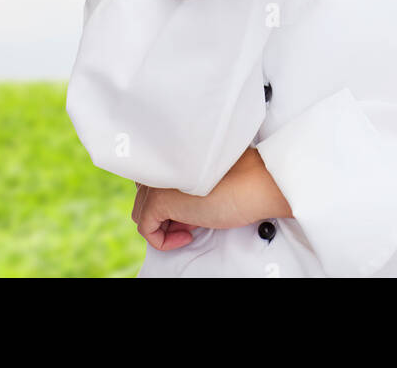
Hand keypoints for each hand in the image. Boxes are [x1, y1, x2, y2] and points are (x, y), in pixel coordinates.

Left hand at [131, 149, 287, 250]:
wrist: (255, 185)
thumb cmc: (240, 182)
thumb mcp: (204, 183)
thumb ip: (183, 186)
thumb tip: (173, 209)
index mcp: (173, 156)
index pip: (150, 180)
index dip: (168, 201)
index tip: (189, 212)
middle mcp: (162, 164)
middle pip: (144, 196)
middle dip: (164, 214)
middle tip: (191, 221)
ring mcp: (158, 181)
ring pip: (141, 211)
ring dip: (164, 225)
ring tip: (191, 227)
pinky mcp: (159, 200)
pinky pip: (146, 228)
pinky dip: (163, 240)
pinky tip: (187, 235)